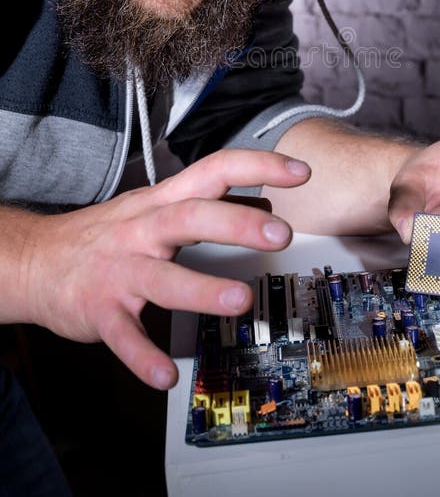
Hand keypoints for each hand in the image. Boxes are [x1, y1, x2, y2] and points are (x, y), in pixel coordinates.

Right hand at [22, 148, 309, 388]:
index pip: (214, 170)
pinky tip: (166, 376)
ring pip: (162, 278)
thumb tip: (264, 206)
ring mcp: (120, 271)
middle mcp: (143, 230)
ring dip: (202, 290)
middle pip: (191, 217)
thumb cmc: (108, 234)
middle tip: (280, 234)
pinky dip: (143, 357)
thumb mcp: (156, 209)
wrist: (36, 261)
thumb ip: (208, 206)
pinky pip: (123, 336)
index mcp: (162, 202)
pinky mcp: (99, 311)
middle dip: (236, 223)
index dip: (257, 166)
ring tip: (240, 302)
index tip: (299, 170)